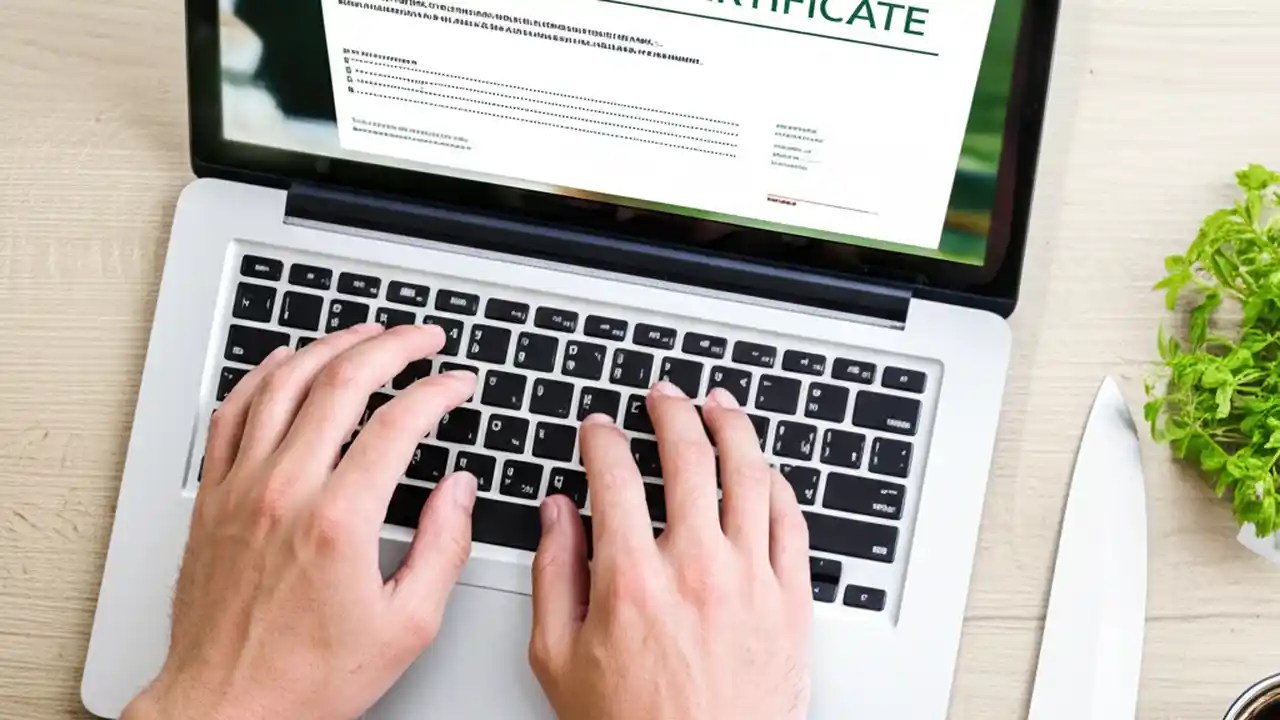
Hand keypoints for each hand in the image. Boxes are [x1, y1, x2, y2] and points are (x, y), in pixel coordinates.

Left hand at [123, 324, 478, 719]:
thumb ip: (443, 547)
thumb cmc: (307, 679)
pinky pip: (232, 414)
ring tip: (365, 334)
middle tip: (421, 339)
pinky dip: (263, 376)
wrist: (225, 709)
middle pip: (341, 382)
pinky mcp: (212, 499)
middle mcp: (285, 492)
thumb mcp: (407, 626)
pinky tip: (285, 363)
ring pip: (284, 384)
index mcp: (340, 522)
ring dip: (330, 347)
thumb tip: (458, 491)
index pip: (399, 422)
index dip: (438, 391)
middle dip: (391, 346)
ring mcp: (241, 490)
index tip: (456, 384)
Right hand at [529, 382, 811, 719]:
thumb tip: (556, 515)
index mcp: (632, 580)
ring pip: (749, 475)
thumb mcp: (559, 659)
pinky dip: (776, 483)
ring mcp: (751, 581)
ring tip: (717, 405)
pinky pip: (791, 521)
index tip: (599, 429)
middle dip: (670, 412)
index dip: (602, 439)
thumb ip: (554, 575)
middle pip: (689, 457)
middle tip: (662, 396)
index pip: (614, 476)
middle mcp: (696, 569)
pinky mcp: (791, 601)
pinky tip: (763, 468)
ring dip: (731, 426)